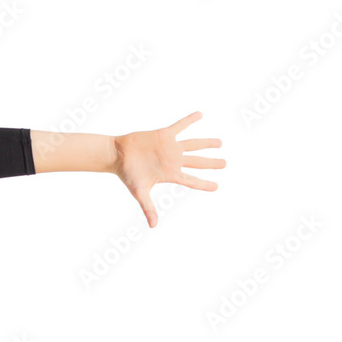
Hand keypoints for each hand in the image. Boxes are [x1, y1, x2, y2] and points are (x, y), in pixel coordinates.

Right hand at [112, 111, 224, 227]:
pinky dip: (189, 120)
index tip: (215, 187)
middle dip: (211, 163)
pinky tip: (200, 115)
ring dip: (206, 143)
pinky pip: (179, 126)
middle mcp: (173, 160)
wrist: (117, 155)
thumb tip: (153, 226)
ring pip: (193, 145)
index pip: (191, 180)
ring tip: (219, 143)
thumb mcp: (139, 192)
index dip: (204, 184)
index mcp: (170, 174)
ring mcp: (170, 147)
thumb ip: (148, 208)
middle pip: (197, 162)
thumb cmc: (127, 174)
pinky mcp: (164, 135)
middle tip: (224, 163)